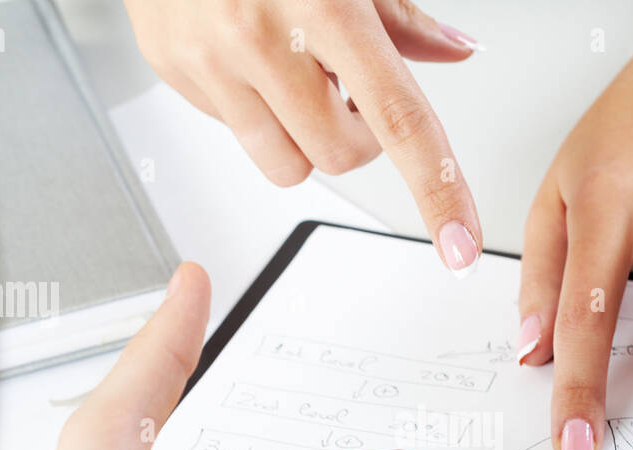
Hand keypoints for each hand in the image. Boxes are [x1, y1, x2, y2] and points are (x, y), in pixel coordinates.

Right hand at [123, 0, 482, 272]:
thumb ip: (401, 15)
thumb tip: (455, 52)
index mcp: (325, 3)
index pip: (400, 120)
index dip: (438, 189)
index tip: (460, 242)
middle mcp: (263, 36)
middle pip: (341, 157)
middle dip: (358, 137)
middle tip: (345, 88)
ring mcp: (211, 59)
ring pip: (286, 166)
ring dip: (305, 137)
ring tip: (294, 74)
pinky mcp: (173, 70)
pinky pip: (235, 136)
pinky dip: (255, 111)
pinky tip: (247, 57)